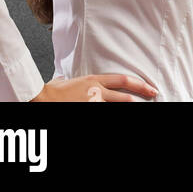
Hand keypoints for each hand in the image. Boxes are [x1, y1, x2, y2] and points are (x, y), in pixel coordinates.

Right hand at [30, 73, 157, 101]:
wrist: (40, 97)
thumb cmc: (51, 90)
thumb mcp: (68, 79)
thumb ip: (77, 81)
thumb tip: (68, 79)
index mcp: (94, 81)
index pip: (123, 80)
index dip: (140, 85)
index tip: (151, 88)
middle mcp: (96, 93)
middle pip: (125, 98)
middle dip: (141, 98)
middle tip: (153, 98)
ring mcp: (92, 104)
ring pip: (116, 108)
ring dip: (127, 108)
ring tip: (140, 107)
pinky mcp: (87, 111)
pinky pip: (104, 113)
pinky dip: (112, 113)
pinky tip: (118, 113)